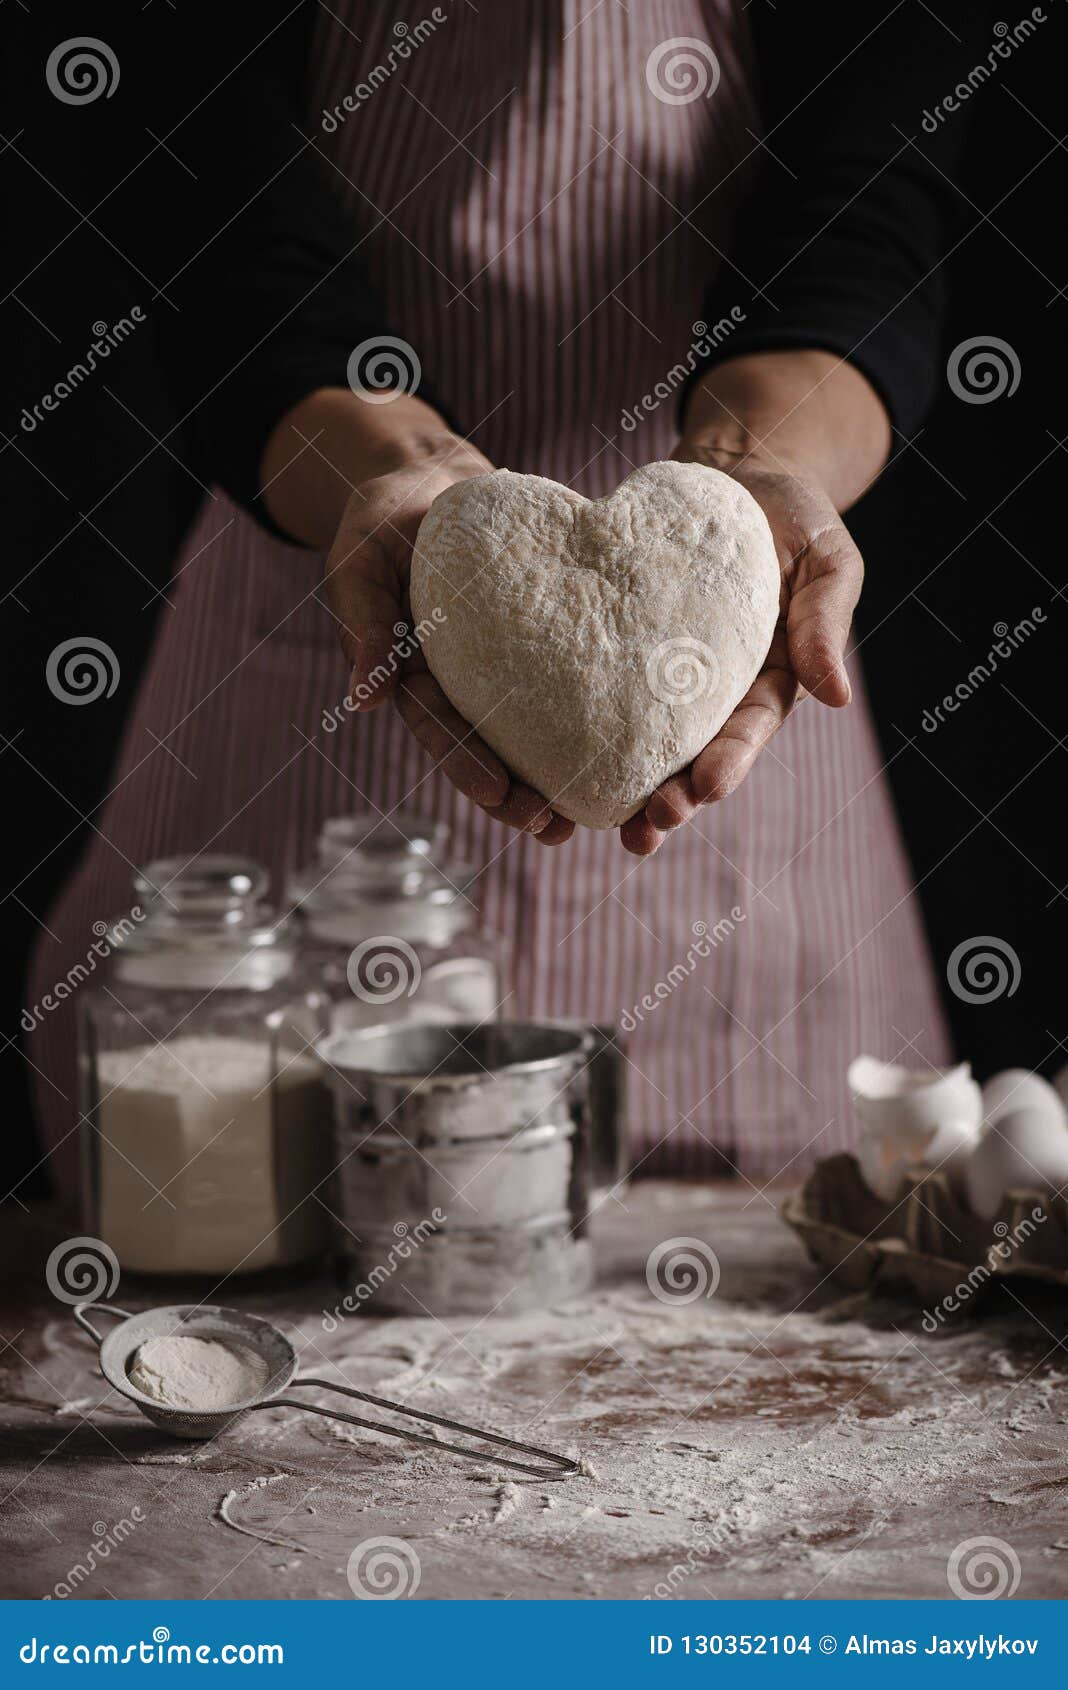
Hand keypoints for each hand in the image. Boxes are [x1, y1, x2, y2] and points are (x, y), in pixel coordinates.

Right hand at [323, 435, 574, 843]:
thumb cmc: (380, 518)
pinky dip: (593, 711)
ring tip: (595, 814)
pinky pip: (568, 677)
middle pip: (491, 748)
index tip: (499, 793)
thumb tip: (364, 702)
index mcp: (416, 676)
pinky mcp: (543, 638)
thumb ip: (363, 624)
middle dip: (519, 793)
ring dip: (558, 773)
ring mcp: (501, 666)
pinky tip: (629, 741)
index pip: (442, 731)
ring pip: (532, 728)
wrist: (430, 480)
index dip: (468, 765)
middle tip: (554, 827)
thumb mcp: (359, 563)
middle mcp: (462, 682)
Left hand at [619, 351, 886, 855]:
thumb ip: (825, 619)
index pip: (749, 730)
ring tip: (598, 824)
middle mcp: (713, 693)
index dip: (729, 761)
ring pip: (642, 745)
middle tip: (647, 827)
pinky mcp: (621, 654)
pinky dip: (577, 731)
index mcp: (767, 679)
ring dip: (624, 789)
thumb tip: (838, 698)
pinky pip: (598, 695)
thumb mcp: (827, 557)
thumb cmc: (788, 516)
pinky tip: (548, 764)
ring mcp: (665, 679)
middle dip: (672, 799)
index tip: (707, 787)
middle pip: (691, 758)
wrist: (729, 479)